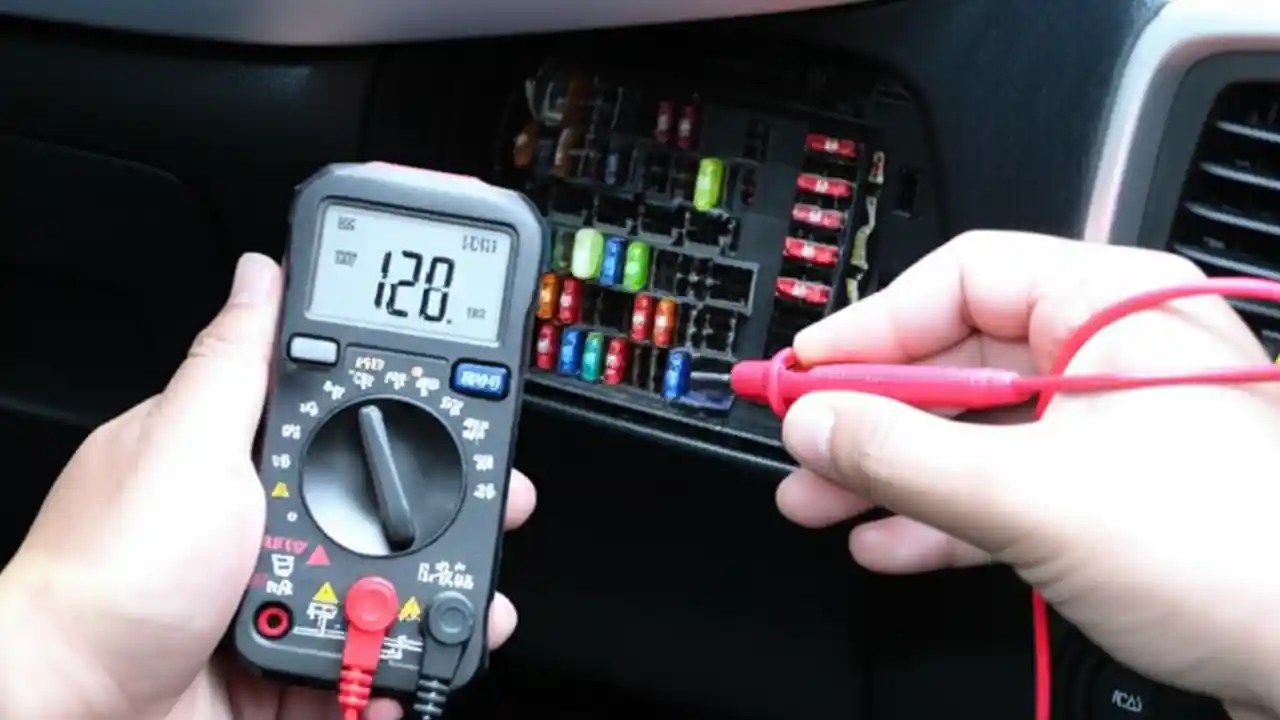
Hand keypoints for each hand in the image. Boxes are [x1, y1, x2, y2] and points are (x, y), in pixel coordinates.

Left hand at [0, 254, 536, 719]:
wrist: (77, 708)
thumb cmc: (113, 573)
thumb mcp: (187, 446)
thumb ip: (234, 365)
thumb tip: (261, 273)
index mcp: (239, 456)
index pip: (347, 415)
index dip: (418, 412)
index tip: (472, 416)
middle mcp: (261, 523)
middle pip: (383, 506)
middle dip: (453, 512)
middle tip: (498, 510)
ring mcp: (277, 595)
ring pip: (385, 587)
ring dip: (440, 597)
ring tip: (475, 606)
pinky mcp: (284, 664)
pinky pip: (360, 665)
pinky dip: (396, 672)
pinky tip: (418, 664)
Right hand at [775, 232, 1279, 716]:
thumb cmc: (1242, 555)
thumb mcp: (1034, 495)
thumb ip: (906, 454)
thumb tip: (817, 421)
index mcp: (1114, 306)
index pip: (960, 278)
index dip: (871, 326)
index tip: (807, 371)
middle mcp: (1115, 355)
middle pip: (960, 359)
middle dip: (871, 413)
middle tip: (804, 444)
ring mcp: (1118, 429)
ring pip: (977, 431)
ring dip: (894, 471)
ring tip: (820, 503)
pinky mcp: (1118, 497)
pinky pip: (1009, 487)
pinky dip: (945, 515)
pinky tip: (890, 542)